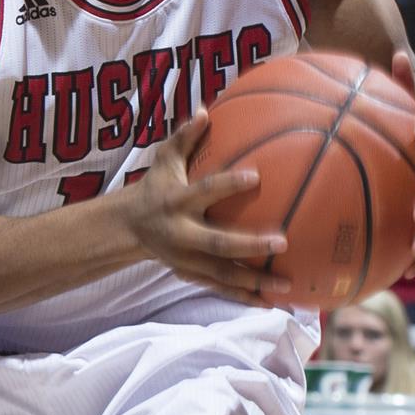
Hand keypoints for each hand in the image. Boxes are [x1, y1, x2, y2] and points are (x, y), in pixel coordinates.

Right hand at [120, 111, 290, 305]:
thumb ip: (184, 137)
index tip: (256, 176)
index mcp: (178, 202)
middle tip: (282, 242)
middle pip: (218, 243)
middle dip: (249, 245)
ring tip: (285, 286)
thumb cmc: (155, 186)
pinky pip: (221, 288)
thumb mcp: (163, 159)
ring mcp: (187, 259)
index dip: (228, 184)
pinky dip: (246, 297)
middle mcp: (182, 233)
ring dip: (254, 282)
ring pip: (222, 274)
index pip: (205, 191)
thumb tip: (205, 110)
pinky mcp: (192, 274)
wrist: (128, 228)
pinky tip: (273, 304)